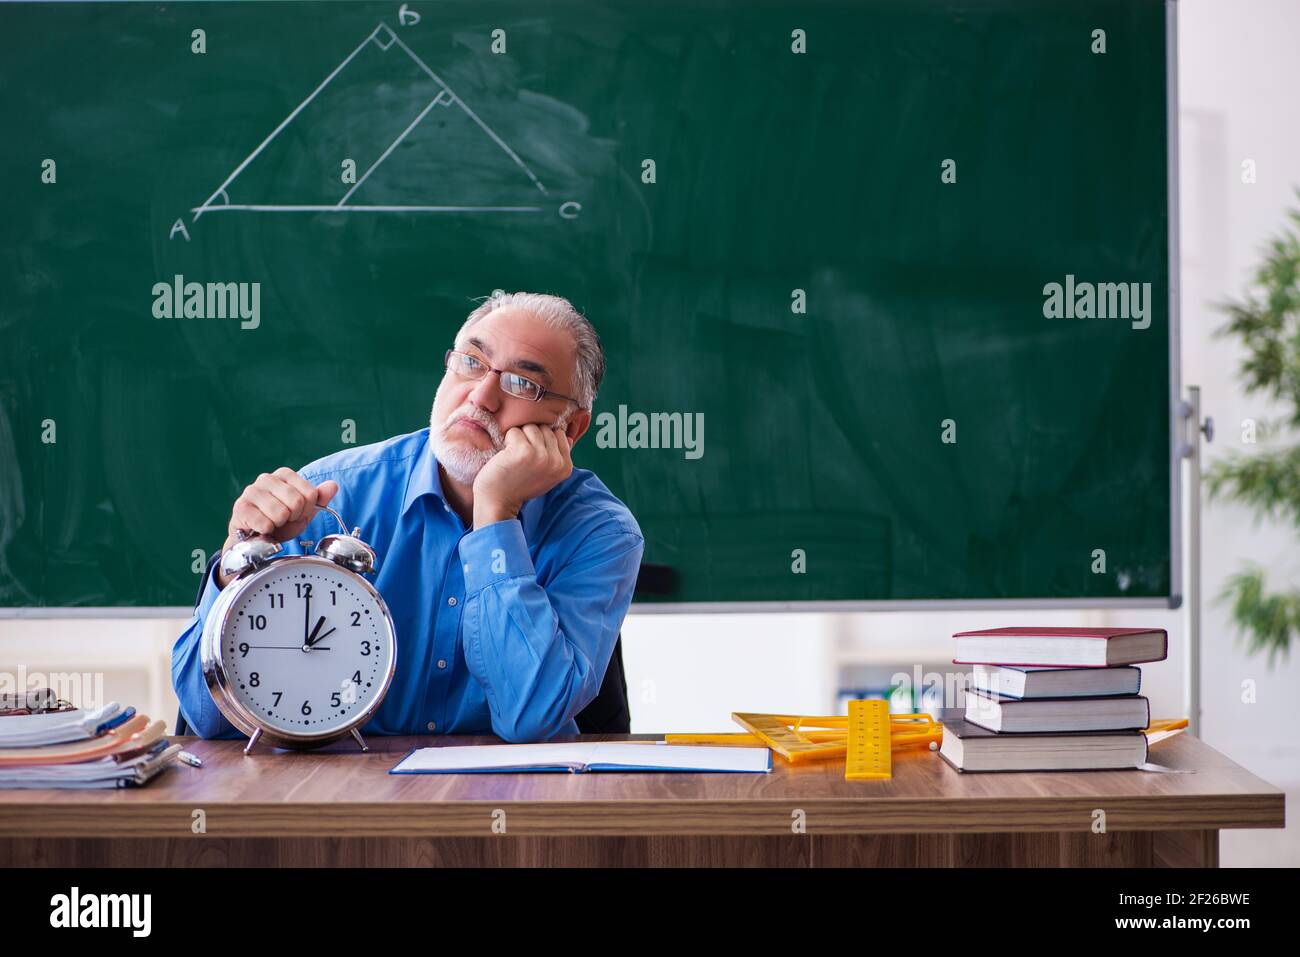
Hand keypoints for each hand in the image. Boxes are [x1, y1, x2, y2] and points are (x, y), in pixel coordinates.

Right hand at [216, 468, 338, 587]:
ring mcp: (251, 491)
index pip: (310, 493)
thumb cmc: (281, 522)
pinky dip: (267, 531)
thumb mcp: (304, 511)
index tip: (297, 513)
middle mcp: (266, 478)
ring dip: (279, 524)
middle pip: (297, 501)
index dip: (307, 510)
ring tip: (272, 523)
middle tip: (284, 520)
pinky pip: (265, 523)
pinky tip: (261, 528)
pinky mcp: (241, 507)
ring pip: (281, 513)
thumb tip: (333, 485)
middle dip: (294, 517)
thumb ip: (320, 498)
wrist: (256, 538)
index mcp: (284, 474)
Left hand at [471, 424, 573, 525]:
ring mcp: (541, 456)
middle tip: (521, 456)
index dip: (542, 439)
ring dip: (518, 437)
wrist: (498, 502)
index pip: (559, 433)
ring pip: (530, 427)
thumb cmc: (520, 486)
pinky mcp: (524, 451)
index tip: (532, 455)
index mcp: (565, 467)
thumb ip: (558, 457)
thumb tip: (569, 438)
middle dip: (530, 437)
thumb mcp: (547, 475)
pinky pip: (514, 431)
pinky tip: (505, 456)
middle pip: (544, 428)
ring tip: (514, 455)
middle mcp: (556, 461)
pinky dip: (506, 440)